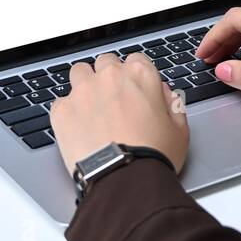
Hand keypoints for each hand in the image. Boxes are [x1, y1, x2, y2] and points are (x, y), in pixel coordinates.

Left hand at [50, 52, 188, 175]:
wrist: (124, 180)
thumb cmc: (153, 157)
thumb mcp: (180, 130)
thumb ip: (173, 104)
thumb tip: (166, 95)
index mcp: (141, 76)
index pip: (136, 59)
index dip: (135, 75)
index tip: (134, 89)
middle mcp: (110, 77)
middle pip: (105, 62)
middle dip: (109, 76)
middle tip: (113, 99)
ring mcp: (83, 92)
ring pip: (79, 72)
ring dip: (85, 84)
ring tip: (92, 108)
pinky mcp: (62, 111)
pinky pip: (61, 101)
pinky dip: (68, 111)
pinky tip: (78, 127)